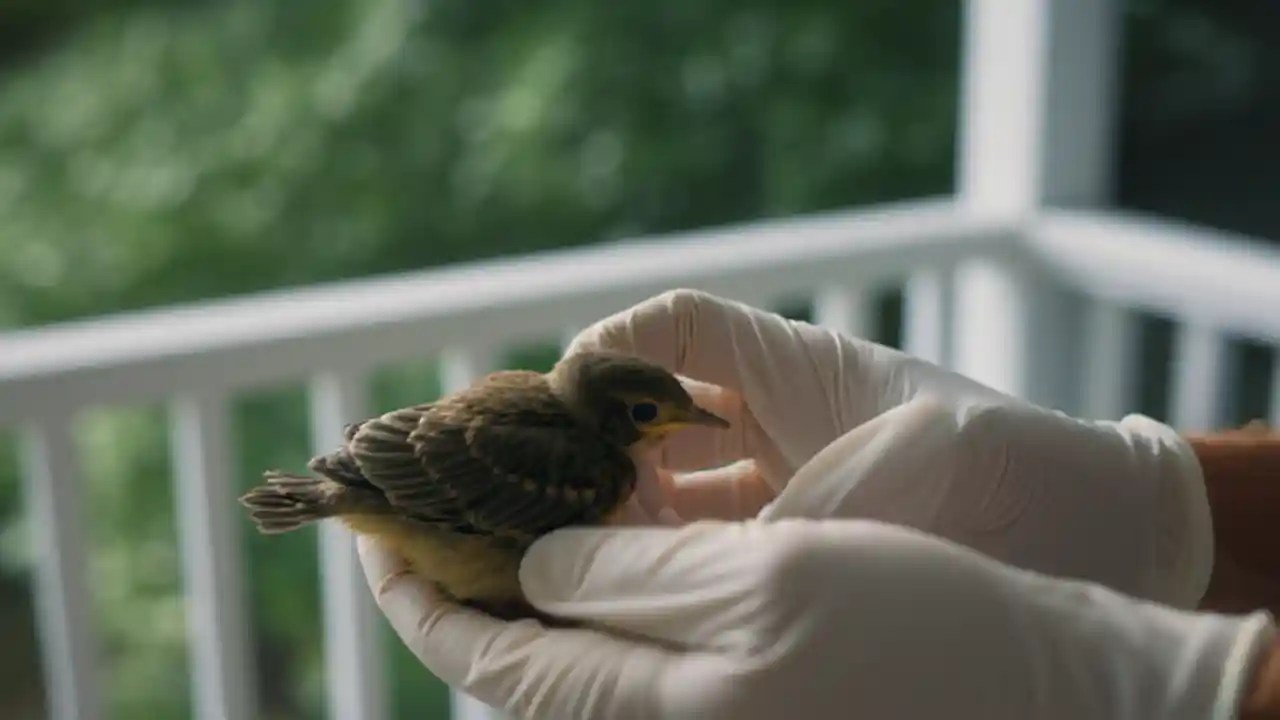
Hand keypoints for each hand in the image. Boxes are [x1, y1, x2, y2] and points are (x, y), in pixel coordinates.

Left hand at [358, 519, 1276, 719]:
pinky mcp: (751, 704)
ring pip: (584, 661)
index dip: (418, 597)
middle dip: (468, 586)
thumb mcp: (768, 582)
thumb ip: (636, 583)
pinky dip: (608, 596)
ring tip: (510, 508)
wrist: (1055, 687)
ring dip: (535, 585)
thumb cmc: (923, 632)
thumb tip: (532, 569)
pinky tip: (615, 540)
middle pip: (529, 666)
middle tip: (436, 510)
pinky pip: (646, 660)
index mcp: (661, 712)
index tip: (372, 538)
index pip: (492, 662)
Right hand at [566, 289, 1213, 608]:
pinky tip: (642, 594)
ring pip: (673, 488)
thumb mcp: (899, 464)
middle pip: (655, 415)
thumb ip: (797, 510)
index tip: (565, 393)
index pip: (680, 325)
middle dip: (597, 448)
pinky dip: (671, 566)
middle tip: (554, 501)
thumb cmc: (1008, 462)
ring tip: (582, 553)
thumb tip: (708, 569)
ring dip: (624, 513)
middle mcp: (778, 419)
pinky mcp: (796, 543)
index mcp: (797, 366)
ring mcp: (783, 483)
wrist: (1090, 520)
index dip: (615, 346)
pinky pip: (713, 546)